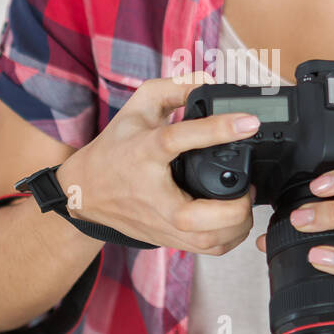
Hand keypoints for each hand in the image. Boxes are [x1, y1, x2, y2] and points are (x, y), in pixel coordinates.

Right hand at [61, 71, 258, 254]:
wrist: (84, 191)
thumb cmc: (114, 149)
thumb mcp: (138, 107)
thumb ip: (174, 88)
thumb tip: (209, 83)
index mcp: (145, 152)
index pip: (181, 138)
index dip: (218, 129)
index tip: (249, 122)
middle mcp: (154, 194)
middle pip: (199, 216)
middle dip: (236, 206)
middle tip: (248, 185)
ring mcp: (160, 223)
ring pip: (207, 241)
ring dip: (237, 225)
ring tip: (244, 202)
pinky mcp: (166, 240)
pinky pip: (207, 250)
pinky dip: (229, 239)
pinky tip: (235, 221)